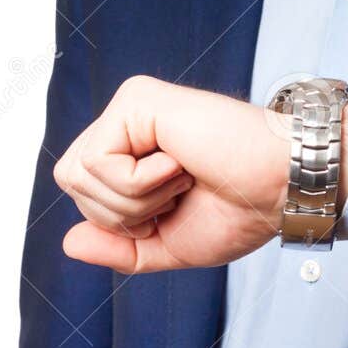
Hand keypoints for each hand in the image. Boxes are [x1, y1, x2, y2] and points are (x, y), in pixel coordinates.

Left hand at [53, 74, 294, 274]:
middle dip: (122, 212)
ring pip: (79, 174)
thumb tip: (68, 242)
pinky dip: (140, 182)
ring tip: (183, 175)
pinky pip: (97, 162)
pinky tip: (180, 163)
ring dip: (135, 197)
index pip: (80, 192)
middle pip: (70, 182)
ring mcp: (130, 107)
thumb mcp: (167, 245)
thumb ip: (118, 248)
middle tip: (178, 191)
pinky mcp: (136, 99)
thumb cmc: (241, 209)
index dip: (119, 221)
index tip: (174, 205)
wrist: (280, 190)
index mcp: (132, 150)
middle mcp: (126, 122)